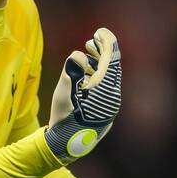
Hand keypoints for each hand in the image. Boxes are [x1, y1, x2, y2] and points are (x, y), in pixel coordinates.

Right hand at [43, 27, 121, 162]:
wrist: (67, 145)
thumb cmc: (63, 118)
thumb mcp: (63, 91)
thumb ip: (71, 70)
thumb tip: (77, 56)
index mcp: (105, 89)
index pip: (111, 59)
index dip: (106, 42)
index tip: (99, 32)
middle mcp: (113, 96)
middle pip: (113, 66)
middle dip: (103, 51)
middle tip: (92, 40)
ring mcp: (112, 104)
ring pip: (111, 77)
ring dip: (100, 63)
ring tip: (88, 54)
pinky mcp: (108, 110)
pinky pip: (108, 86)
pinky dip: (100, 76)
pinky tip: (88, 74)